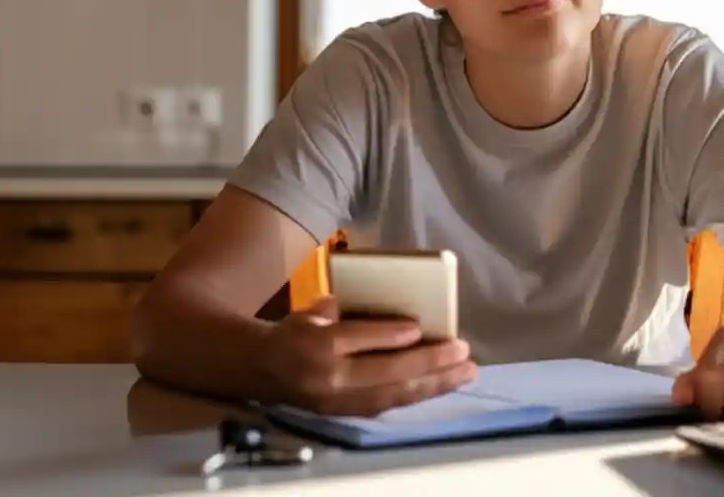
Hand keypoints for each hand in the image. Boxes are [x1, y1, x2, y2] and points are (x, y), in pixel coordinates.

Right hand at [262, 296, 476, 415]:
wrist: (258, 369)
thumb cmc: (293, 332)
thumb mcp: (312, 312)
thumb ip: (346, 310)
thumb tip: (391, 315)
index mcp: (317, 343)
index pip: (357, 339)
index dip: (390, 335)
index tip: (421, 327)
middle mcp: (329, 377)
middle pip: (385, 373)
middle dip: (429, 364)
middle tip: (463, 352)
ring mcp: (338, 401)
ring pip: (392, 395)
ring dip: (433, 384)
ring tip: (465, 373)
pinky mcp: (346, 413)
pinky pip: (387, 405)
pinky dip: (417, 395)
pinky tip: (441, 386)